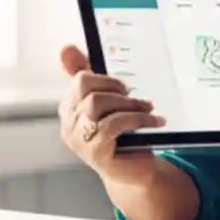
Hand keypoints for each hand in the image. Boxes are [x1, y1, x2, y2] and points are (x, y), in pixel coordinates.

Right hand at [56, 45, 165, 183]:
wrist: (135, 171)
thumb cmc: (123, 134)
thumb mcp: (110, 102)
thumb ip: (90, 75)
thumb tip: (66, 49)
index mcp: (70, 108)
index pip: (79, 79)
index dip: (105, 78)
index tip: (124, 87)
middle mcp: (68, 123)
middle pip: (84, 88)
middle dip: (115, 88)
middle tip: (137, 98)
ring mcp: (78, 139)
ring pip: (95, 104)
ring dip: (128, 104)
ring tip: (148, 109)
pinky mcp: (94, 152)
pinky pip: (112, 125)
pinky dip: (137, 119)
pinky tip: (154, 121)